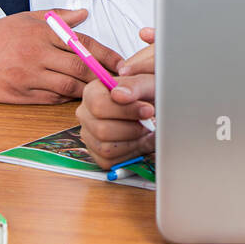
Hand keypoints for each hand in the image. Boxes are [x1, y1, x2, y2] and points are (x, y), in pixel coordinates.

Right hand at [0, 8, 122, 103]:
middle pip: (80, 66)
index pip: (83, 43)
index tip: (121, 62)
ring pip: (68, 86)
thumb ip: (58, 17)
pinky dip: (66, 98)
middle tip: (117, 80)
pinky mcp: (20, 94)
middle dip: (102, 75)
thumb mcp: (27, 18)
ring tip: (100, 90)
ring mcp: (28, 76)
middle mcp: (37, 54)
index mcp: (42, 33)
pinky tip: (74, 96)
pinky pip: (50, 98)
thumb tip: (83, 14)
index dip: (106, 54)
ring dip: (87, 89)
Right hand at [77, 27, 155, 168]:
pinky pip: (109, 161)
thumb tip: (119, 94)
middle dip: (132, 128)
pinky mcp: (98, 153)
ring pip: (105, 147)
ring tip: (147, 130)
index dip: (126, 110)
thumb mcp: (150, 82)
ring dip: (133, 141)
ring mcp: (90, 134)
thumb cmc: (152, 91)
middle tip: (150, 122)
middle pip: (101, 129)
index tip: (148, 109)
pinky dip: (130, 153)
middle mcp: (87, 113)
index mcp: (93, 91)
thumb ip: (135, 85)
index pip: (98, 105)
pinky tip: (141, 140)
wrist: (158, 105)